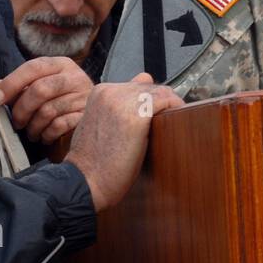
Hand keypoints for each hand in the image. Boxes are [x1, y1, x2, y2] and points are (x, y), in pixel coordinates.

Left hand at [0, 57, 92, 144]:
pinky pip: (59, 125)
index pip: (33, 67)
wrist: (92, 118)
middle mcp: (75, 77)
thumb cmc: (58, 101)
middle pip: (40, 89)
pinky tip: (45, 136)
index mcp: (60, 65)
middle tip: (17, 123)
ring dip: (34, 126)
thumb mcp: (40, 87)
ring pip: (48, 110)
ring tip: (32, 132)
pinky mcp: (87, 116)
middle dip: (22, 109)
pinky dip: (47, 133)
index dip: (12, 83)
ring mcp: (84, 96)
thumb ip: (19, 86)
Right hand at [63, 74, 183, 211]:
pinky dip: (176, 108)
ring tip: (175, 119)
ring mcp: (123, 102)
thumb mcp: (99, 123)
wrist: (84, 182)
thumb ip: (118, 104)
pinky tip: (178, 119)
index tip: (158, 112)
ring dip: (170, 105)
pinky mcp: (137, 116)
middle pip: (150, 87)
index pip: (137, 84)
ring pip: (160, 92)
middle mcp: (110, 92)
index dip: (151, 99)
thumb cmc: (93, 160)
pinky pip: (166, 102)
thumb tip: (145, 80)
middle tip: (170, 117)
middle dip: (161, 102)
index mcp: (100, 92)